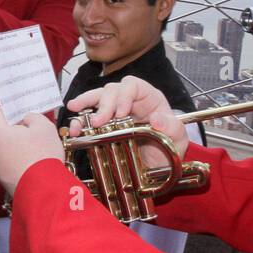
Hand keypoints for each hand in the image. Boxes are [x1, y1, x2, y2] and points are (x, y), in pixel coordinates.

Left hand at [0, 109, 63, 196]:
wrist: (42, 190)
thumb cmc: (41, 158)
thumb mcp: (44, 126)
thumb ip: (32, 116)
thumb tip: (27, 120)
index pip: (0, 112)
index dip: (14, 110)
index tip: (24, 110)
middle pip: (2, 131)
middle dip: (17, 129)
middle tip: (34, 128)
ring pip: (5, 147)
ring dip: (18, 144)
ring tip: (36, 146)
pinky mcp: (0, 177)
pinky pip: (8, 161)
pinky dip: (17, 158)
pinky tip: (32, 160)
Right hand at [67, 75, 188, 166]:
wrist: (160, 166)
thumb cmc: (170, 147)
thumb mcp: (177, 139)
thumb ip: (172, 127)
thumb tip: (156, 118)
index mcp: (149, 99)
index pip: (133, 86)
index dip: (123, 96)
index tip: (120, 113)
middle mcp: (130, 101)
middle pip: (112, 90)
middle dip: (103, 104)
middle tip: (97, 121)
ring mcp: (115, 112)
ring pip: (97, 98)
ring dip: (85, 103)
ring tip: (75, 110)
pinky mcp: (105, 126)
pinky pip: (90, 117)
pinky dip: (80, 121)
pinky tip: (75, 128)